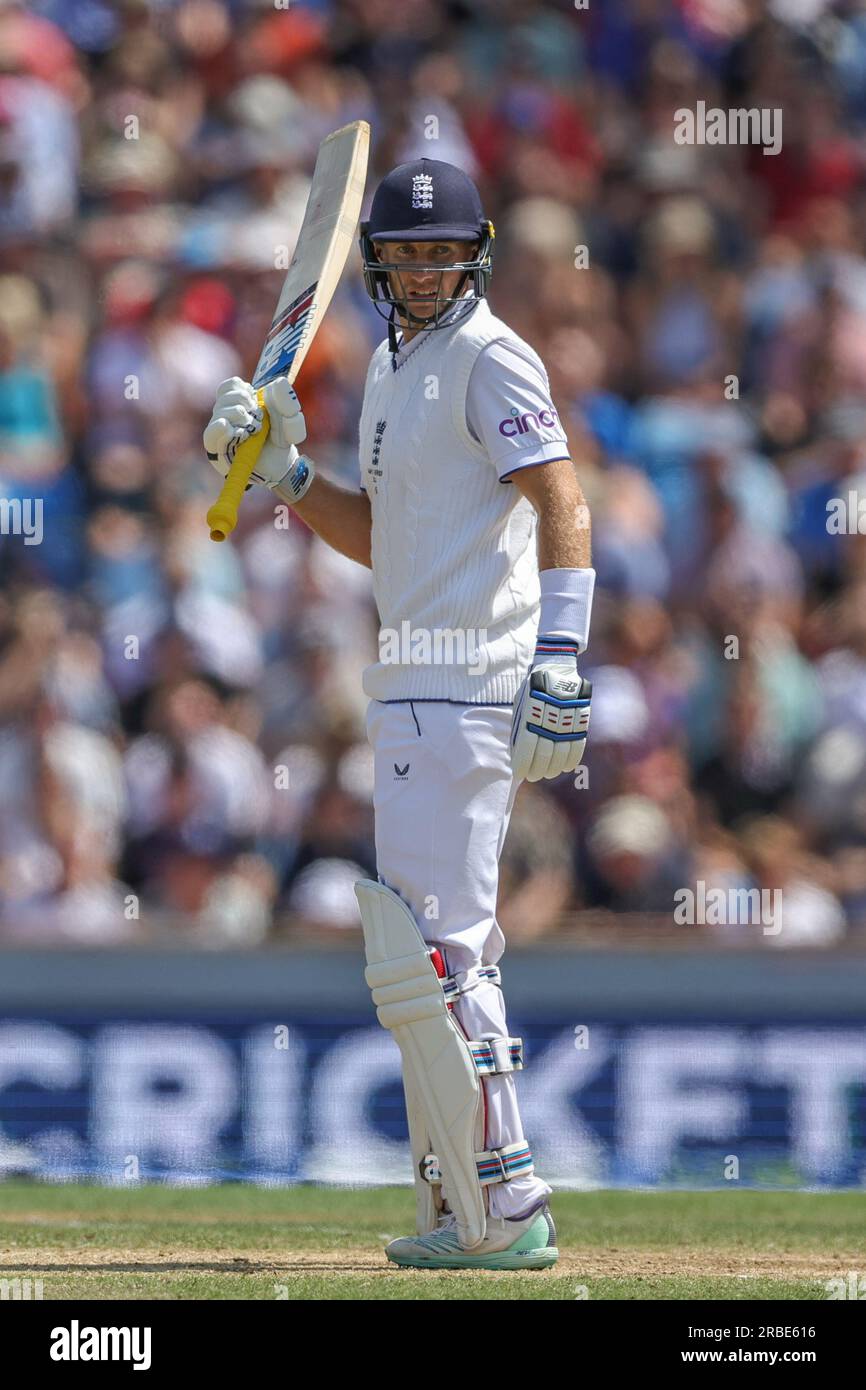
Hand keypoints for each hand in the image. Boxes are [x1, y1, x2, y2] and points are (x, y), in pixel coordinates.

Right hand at [203, 377, 307, 489]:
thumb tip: (279, 383)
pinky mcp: (217, 454)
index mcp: (236, 405)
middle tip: (260, 419)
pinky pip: (211, 435)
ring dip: (239, 416)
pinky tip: (241, 434)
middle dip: (244, 403)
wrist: (282, 464)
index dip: (241, 388)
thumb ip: (286, 398)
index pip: (228, 387)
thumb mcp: (289, 416)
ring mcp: (219, 435)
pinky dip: (227, 430)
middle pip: (223, 398)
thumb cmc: (280, 440)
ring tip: (254, 430)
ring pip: (219, 414)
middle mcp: (224, 418)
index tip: (256, 399)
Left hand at [511, 636, 591, 781]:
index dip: (523, 763)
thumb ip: (521, 727)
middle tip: (533, 777)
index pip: (527, 746)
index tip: (519, 773)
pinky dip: (571, 759)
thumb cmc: (533, 688)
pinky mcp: (580, 718)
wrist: (556, 666)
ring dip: (553, 767)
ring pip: (561, 752)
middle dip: (537, 769)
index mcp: (532, 712)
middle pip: (544, 752)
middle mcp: (550, 717)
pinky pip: (577, 744)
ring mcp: (567, 718)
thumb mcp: (522, 704)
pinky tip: (564, 767)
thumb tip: (518, 754)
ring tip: (546, 773)